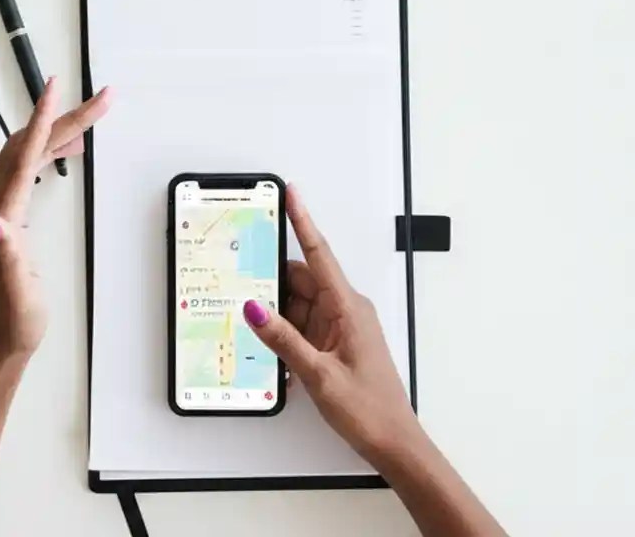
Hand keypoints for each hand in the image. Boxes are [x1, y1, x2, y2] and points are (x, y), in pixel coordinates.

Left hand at [0, 77, 110, 362]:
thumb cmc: (10, 318)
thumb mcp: (13, 287)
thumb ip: (3, 250)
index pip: (23, 155)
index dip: (44, 119)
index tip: (58, 88)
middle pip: (28, 145)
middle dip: (65, 117)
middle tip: (102, 99)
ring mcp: (0, 210)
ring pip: (29, 155)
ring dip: (59, 131)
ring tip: (91, 116)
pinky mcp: (9, 219)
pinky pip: (29, 171)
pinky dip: (50, 152)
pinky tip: (66, 154)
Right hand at [243, 185, 419, 460]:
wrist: (393, 441)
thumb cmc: (369, 408)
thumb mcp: (319, 374)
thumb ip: (283, 339)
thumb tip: (255, 307)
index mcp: (348, 307)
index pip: (318, 254)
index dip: (302, 221)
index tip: (291, 194)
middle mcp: (345, 310)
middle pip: (300, 280)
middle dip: (271, 282)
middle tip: (241, 280)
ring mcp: (340, 327)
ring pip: (298, 305)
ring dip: (277, 315)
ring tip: (254, 327)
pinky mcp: (334, 345)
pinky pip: (302, 328)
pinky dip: (285, 335)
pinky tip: (273, 353)